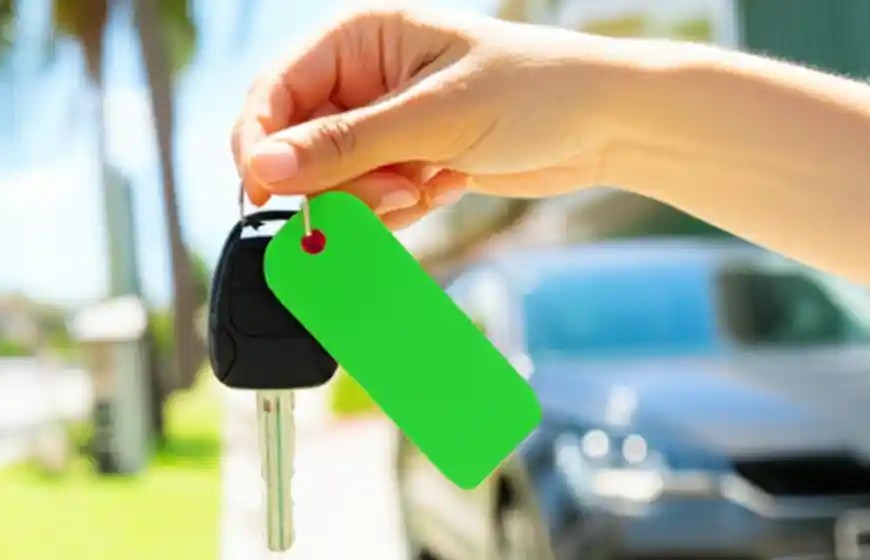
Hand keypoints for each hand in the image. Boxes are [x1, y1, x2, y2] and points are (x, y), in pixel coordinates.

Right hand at [231, 7, 624, 228]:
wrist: (608, 124)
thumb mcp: (433, 117)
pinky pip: (365, 204)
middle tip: (396, 191)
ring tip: (429, 185)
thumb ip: (343, 147)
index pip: (272, 93)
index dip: (261, 147)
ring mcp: (380, 125)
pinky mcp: (401, 163)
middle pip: (297, 149)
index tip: (269, 197)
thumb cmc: (534, 92)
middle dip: (340, 184)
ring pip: (331, 186)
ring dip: (373, 203)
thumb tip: (262, 172)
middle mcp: (360, 78)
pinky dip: (396, 212)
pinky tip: (443, 188)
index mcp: (357, 37)